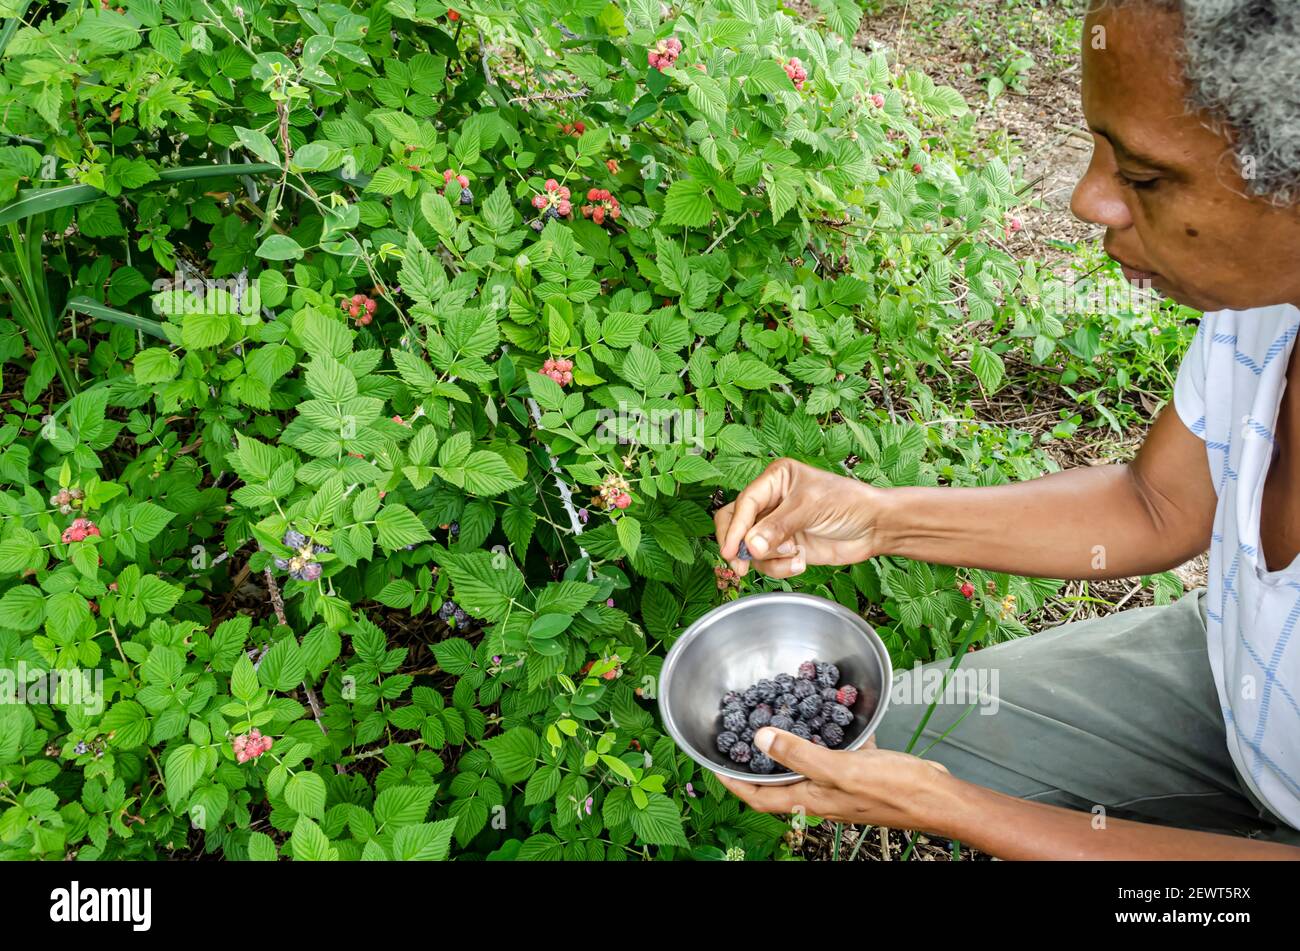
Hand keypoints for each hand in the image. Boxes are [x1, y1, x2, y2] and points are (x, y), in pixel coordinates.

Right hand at [714, 457, 884, 577]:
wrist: (874, 528)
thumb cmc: (848, 503)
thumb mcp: (810, 508)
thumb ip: (778, 527)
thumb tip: (750, 546)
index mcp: (775, 479)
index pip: (744, 503)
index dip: (736, 528)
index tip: (731, 550)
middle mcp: (771, 501)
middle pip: (735, 523)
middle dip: (738, 545)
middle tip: (740, 565)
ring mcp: (777, 526)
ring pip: (750, 548)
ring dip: (768, 558)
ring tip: (793, 556)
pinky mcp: (785, 547)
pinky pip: (767, 562)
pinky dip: (780, 567)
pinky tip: (800, 562)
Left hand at [714, 728, 951, 828]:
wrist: (939, 798)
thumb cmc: (894, 789)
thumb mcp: (841, 769)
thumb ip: (799, 753)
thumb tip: (759, 737)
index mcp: (810, 798)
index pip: (758, 797)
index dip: (732, 783)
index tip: (713, 764)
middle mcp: (821, 795)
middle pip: (778, 781)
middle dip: (756, 762)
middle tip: (739, 736)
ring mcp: (841, 785)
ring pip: (807, 764)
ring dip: (791, 743)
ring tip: (777, 718)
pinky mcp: (861, 772)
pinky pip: (835, 751)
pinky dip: (829, 733)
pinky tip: (833, 712)